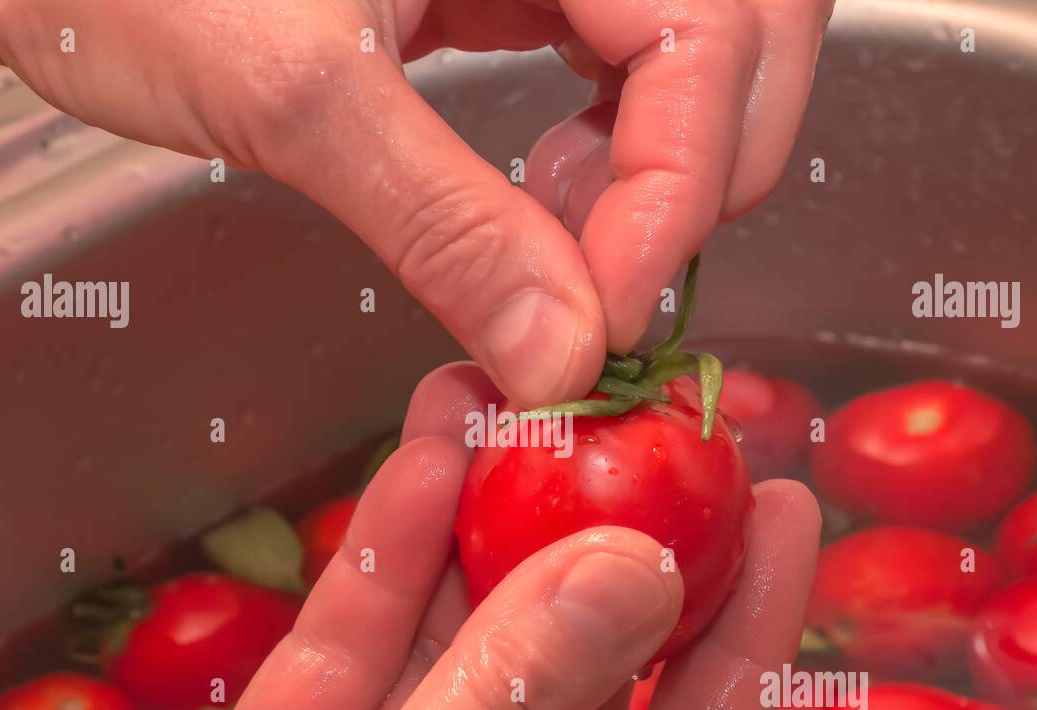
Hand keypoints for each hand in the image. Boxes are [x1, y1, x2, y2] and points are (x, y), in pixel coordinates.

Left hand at [0, 0, 830, 406]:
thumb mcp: (295, 92)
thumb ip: (447, 223)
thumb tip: (562, 350)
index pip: (707, 28)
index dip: (679, 185)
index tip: (608, 316)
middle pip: (742, 35)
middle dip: (689, 180)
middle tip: (592, 287)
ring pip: (695, 59)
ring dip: (654, 173)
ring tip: (554, 233)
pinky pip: (622, 66)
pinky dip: (609, 153)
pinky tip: (545, 190)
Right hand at [0, 363, 819, 709]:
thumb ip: (503, 708)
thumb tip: (633, 576)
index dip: (739, 642)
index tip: (779, 518)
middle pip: (580, 686)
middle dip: (620, 552)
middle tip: (668, 437)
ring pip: (461, 648)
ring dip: (489, 528)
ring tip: (527, 406)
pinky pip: (356, 648)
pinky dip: (385, 552)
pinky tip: (421, 457)